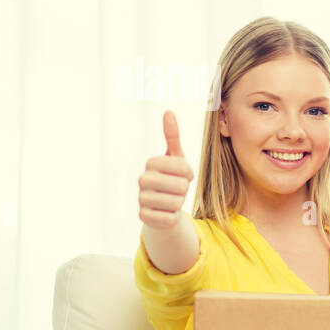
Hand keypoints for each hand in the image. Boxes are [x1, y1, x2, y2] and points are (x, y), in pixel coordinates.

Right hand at [138, 111, 193, 229]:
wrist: (162, 206)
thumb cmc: (171, 178)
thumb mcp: (175, 157)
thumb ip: (173, 136)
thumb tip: (168, 112)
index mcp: (151, 163)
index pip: (183, 168)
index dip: (188, 173)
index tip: (182, 175)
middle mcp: (142, 179)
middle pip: (181, 186)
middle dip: (184, 189)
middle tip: (177, 189)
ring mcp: (141, 198)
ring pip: (176, 203)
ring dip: (179, 203)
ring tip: (171, 199)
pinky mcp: (143, 216)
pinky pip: (169, 218)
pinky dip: (173, 217)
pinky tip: (166, 212)